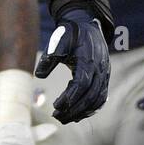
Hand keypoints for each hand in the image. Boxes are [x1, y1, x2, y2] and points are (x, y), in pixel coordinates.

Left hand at [35, 9, 109, 123]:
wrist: (88, 25)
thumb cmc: (71, 33)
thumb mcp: (59, 41)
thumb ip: (49, 58)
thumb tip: (39, 75)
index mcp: (89, 60)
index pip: (81, 84)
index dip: (69, 97)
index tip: (56, 106)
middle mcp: (100, 69)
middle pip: (90, 95)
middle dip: (74, 109)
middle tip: (57, 116)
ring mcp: (104, 74)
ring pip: (97, 99)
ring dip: (82, 112)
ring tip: (64, 118)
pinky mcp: (104, 78)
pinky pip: (101, 97)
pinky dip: (91, 108)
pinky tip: (77, 114)